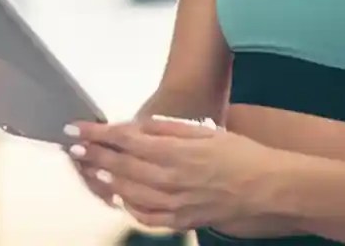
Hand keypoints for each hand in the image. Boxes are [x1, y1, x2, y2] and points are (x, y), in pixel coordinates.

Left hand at [67, 116, 284, 231]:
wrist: (269, 188)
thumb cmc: (243, 155)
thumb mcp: (207, 130)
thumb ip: (171, 129)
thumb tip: (141, 125)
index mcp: (175, 151)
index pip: (125, 139)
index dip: (98, 134)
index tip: (78, 128)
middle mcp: (170, 178)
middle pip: (121, 165)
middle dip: (94, 155)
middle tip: (75, 147)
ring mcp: (175, 202)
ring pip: (129, 192)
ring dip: (107, 180)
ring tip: (92, 170)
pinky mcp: (183, 220)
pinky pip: (148, 217)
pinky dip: (130, 208)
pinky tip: (122, 200)